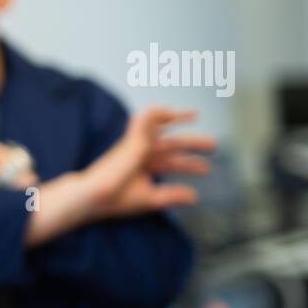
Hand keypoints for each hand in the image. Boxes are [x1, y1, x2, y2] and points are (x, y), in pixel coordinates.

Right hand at [82, 107, 214, 218]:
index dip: (188, 165)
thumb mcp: (149, 199)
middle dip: (191, 144)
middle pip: (170, 145)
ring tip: (195, 115)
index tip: (205, 168)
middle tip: (213, 145)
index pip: (170, 163)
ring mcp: (135, 144)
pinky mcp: (132, 138)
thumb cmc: (115, 198)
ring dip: (176, 117)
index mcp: (143, 168)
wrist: (94, 195)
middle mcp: (140, 153)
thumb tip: (194, 196)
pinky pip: (143, 118)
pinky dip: (155, 112)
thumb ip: (171, 195)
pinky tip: (168, 108)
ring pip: (158, 126)